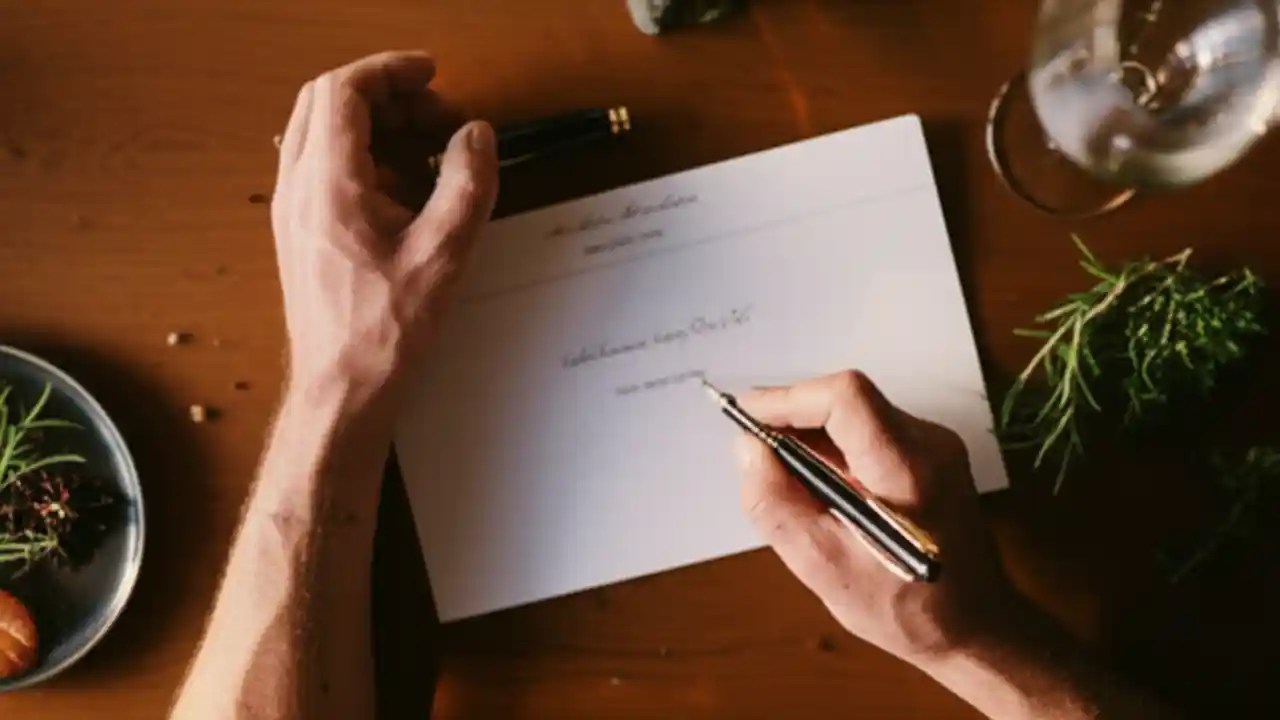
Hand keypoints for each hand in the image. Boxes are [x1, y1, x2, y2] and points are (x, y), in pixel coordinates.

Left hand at [271, 51, 497, 399]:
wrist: (341, 388)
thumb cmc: (386, 330)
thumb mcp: (445, 254)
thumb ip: (467, 184)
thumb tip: (476, 137)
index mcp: (329, 184)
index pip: (345, 91)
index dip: (390, 71)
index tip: (432, 76)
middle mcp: (298, 187)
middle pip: (326, 101)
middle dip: (384, 93)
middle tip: (435, 113)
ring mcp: (291, 209)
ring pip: (319, 131)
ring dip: (371, 122)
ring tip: (425, 147)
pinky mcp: (298, 231)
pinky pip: (320, 165)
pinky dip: (360, 153)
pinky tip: (403, 188)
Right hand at [734, 370, 1015, 663]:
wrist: (976, 627)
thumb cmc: (906, 610)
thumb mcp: (824, 567)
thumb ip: (777, 504)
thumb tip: (748, 449)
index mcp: (907, 470)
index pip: (845, 397)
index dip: (789, 398)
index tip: (747, 414)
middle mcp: (929, 444)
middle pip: (848, 400)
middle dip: (794, 417)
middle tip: (756, 451)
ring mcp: (936, 446)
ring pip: (857, 413)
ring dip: (812, 434)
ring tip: (784, 476)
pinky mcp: (932, 456)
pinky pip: (872, 431)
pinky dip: (835, 448)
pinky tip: (820, 487)